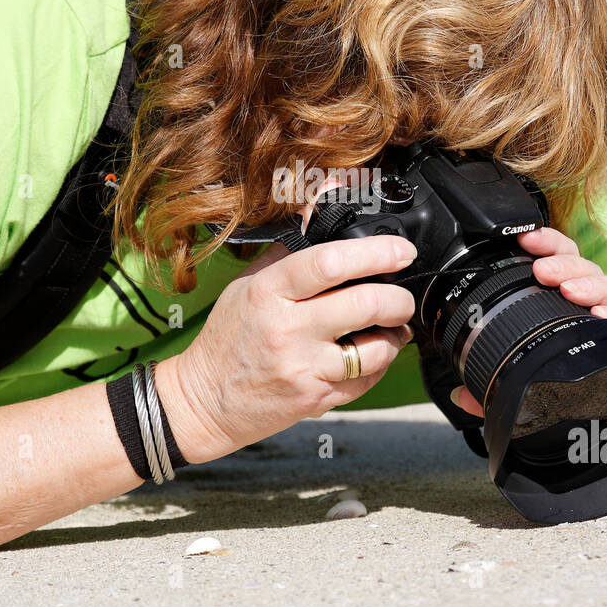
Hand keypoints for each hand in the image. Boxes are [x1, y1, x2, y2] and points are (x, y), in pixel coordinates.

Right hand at [154, 235, 416, 464]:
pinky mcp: (316, 399)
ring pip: (375, 348)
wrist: (206, 400)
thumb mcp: (248, 284)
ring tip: (393, 325)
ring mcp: (303, 367)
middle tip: (401, 294)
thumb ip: (289, 250)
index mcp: (268, 292)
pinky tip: (372, 353)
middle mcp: (287, 329)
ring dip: (395, 333)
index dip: (375, 252)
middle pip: (365, 304)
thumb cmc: (229, 337)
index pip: (329, 262)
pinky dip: (380, 363)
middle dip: (398, 297)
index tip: (400, 251)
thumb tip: (321, 206)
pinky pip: (367, 379)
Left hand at [447, 226, 606, 415]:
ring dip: (592, 284)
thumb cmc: (568, 388)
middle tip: (543, 271)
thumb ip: (493, 388)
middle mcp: (595, 306)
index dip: (545, 243)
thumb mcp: (522, 385)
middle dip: (564, 263)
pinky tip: (603, 316)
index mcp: (567, 302)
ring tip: (570, 290)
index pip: (559, 260)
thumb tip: (462, 394)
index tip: (524, 239)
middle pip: (586, 268)